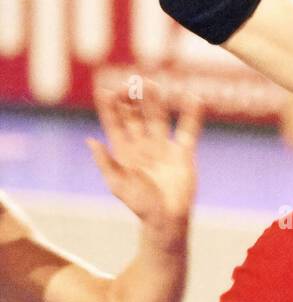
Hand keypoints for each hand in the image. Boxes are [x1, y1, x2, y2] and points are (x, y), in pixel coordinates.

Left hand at [86, 81, 201, 240]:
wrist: (167, 219)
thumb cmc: (140, 204)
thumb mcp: (117, 184)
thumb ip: (105, 162)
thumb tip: (90, 140)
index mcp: (124, 151)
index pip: (114, 123)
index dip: (109, 107)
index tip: (105, 90)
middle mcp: (143, 145)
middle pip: (135, 115)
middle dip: (132, 99)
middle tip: (130, 83)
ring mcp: (163, 147)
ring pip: (158, 117)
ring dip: (155, 101)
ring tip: (151, 83)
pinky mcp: (183, 153)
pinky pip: (188, 130)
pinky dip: (192, 115)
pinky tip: (192, 99)